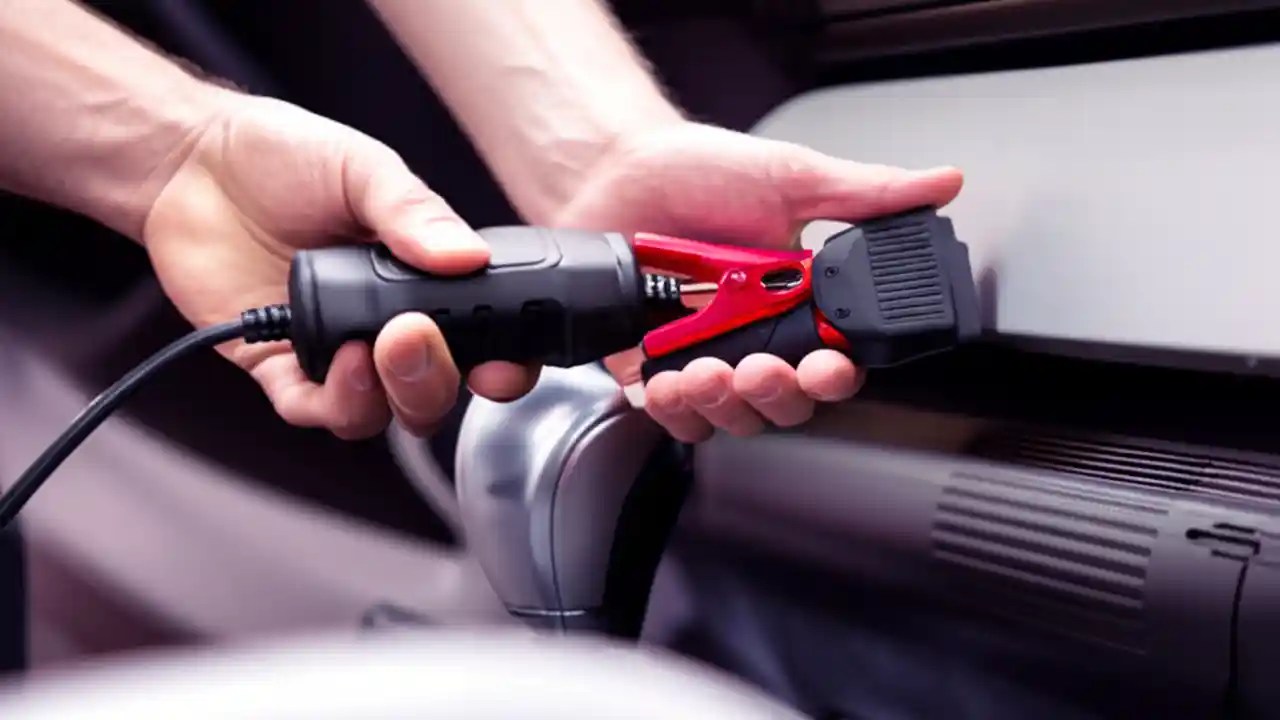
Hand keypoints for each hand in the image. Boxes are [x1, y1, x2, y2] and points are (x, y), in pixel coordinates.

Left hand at [143, 93, 534, 438]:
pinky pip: (314, 409)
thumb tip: (468, 255)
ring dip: (389, 394)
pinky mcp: (279, 366)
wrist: (193, 161)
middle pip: (435, 390)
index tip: (504, 365)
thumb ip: (415, 212)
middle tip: (418, 340)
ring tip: (374, 349)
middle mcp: (385, 324)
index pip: (482, 340)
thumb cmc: (283, 156)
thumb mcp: (363, 167)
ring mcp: (334, 350)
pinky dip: (334, 400)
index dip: (503, 365)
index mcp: (424, 281)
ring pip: (383, 411)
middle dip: (437, 380)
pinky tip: (338, 361)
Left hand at [553, 121, 963, 442]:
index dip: (834, 377)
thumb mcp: (789, 176)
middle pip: (786, 403)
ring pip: (733, 416)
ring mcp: (705, 355)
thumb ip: (865, 193)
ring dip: (723, 405)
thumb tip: (941, 183)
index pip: (835, 360)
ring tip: (704, 370)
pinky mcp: (655, 367)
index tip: (826, 367)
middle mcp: (756, 335)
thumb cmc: (698, 171)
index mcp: (798, 300)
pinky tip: (666, 382)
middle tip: (759, 367)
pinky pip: (673, 415)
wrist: (614, 169)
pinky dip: (672, 410)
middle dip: (777, 395)